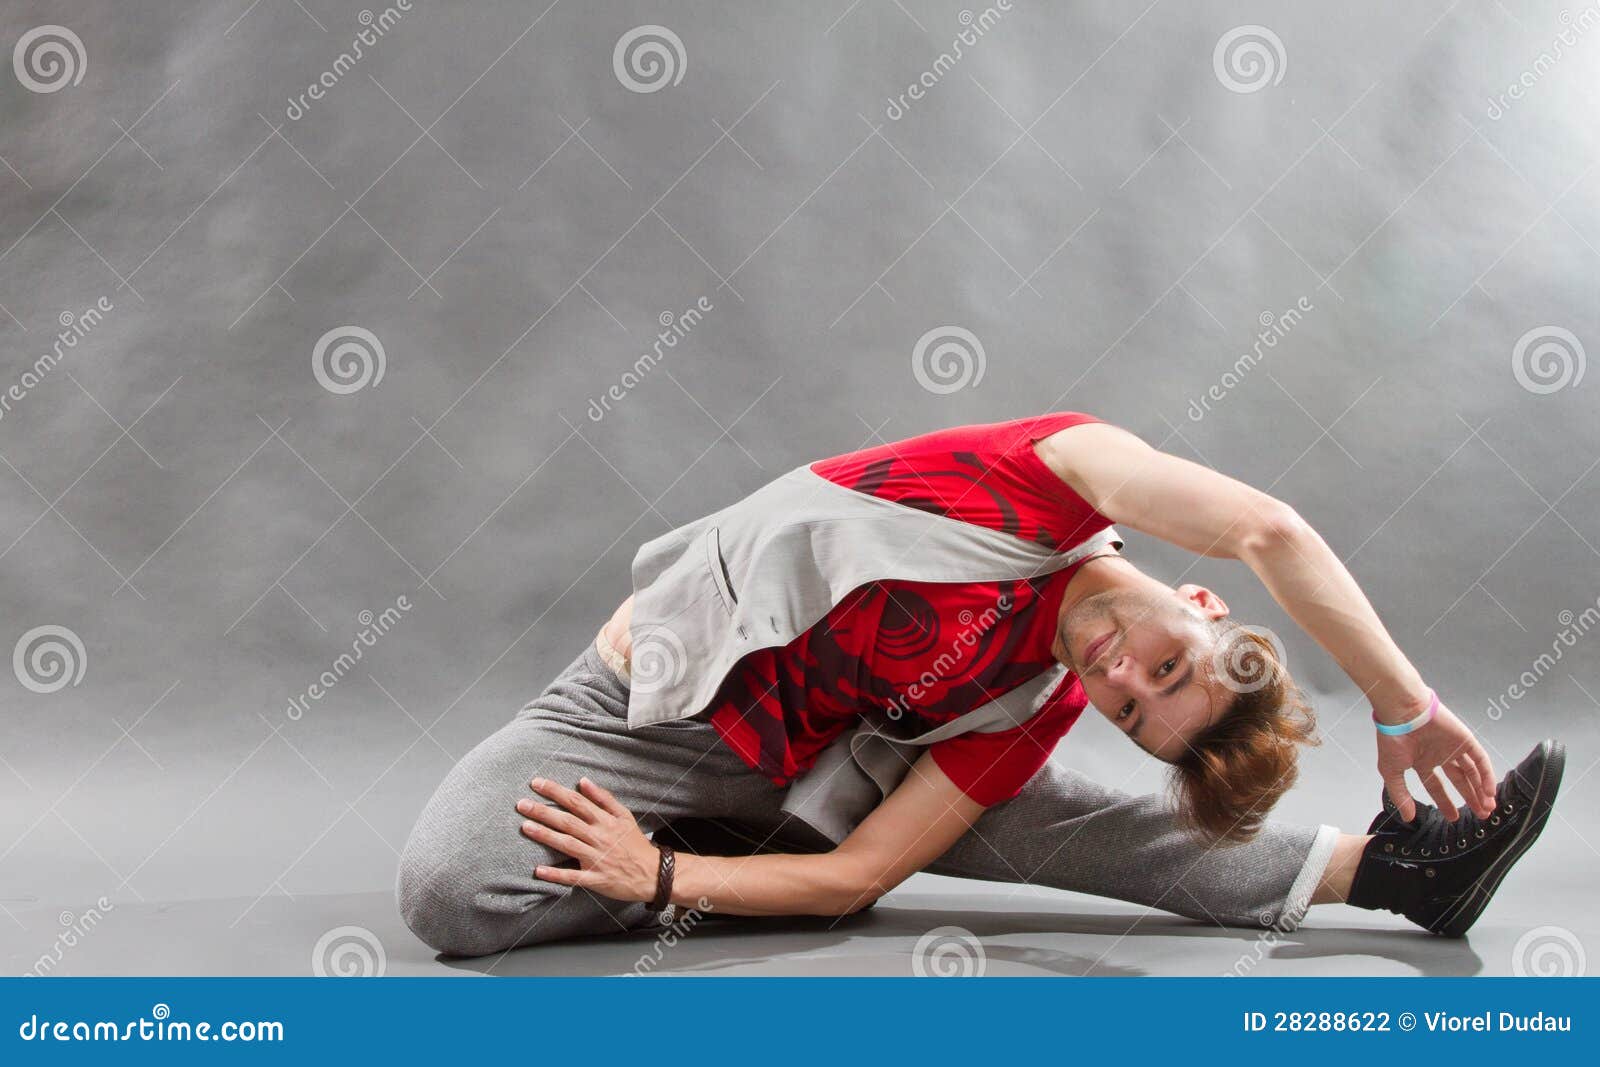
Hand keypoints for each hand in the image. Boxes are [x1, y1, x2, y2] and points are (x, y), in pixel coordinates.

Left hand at [517, 777, 657, 902]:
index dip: (556, 791)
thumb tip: (584, 781)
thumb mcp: (624, 816)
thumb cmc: (636, 843)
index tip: (537, 783)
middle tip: (522, 804)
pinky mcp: (595, 878)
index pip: (577, 801)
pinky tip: (539, 871)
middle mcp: (598, 837)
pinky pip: (573, 876)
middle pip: (568, 821)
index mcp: (605, 821)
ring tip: (525, 827)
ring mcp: (596, 858)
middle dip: (543, 811)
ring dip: (545, 836)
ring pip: (567, 844)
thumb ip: (604, 798)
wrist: (653, 873)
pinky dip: (556, 874)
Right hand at [1374, 700, 1496, 821]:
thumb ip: (1400, 795)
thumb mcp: (1391, 771)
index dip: (1445, 802)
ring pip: (1473, 772)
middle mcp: (1440, 755)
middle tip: (1480, 815)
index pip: (1437, 785)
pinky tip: (1488, 791)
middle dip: (1470, 798)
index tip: (1453, 817)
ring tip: (1487, 808)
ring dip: (1481, 790)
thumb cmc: (1392, 737)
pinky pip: (1480, 760)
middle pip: (1460, 780)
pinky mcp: (1465, 740)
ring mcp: (1454, 747)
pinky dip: (1486, 776)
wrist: (1403, 713)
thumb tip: (1407, 816)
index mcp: (1422, 761)